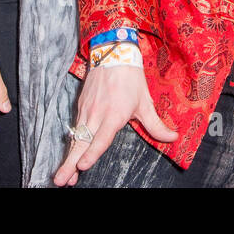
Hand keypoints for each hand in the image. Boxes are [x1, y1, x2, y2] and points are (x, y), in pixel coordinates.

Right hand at [53, 63, 176, 186]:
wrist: (112, 52)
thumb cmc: (130, 79)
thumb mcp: (145, 102)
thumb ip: (156, 125)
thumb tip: (173, 138)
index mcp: (114, 115)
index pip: (100, 139)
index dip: (92, 154)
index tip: (82, 167)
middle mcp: (97, 114)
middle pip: (80, 144)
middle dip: (69, 164)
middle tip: (60, 181)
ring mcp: (86, 110)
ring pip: (75, 139)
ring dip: (68, 158)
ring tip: (62, 178)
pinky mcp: (80, 106)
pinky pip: (75, 129)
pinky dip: (71, 144)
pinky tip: (69, 158)